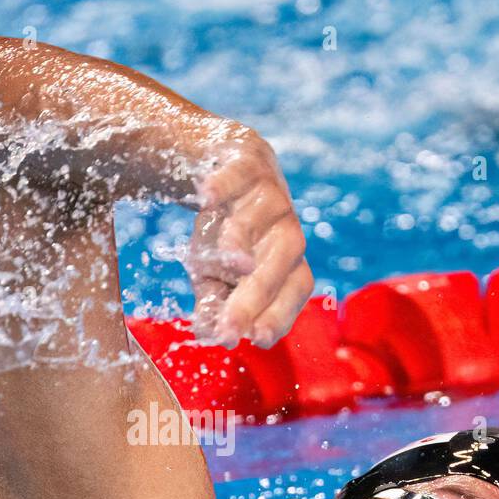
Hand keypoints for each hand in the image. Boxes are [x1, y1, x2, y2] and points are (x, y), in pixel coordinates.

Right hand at [186, 131, 312, 348]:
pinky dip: (222, 184)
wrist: (223, 161)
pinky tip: (204, 197)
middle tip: (230, 328)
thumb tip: (206, 334)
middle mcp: (285, 227)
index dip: (279, 313)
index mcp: (286, 258)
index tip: (257, 339)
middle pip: (280, 261)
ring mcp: (269, 192)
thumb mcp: (213, 272)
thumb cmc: (223, 230)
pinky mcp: (246, 160)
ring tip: (229, 264)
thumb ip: (212, 302)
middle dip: (255, 295)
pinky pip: (237, 173)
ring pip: (258, 219)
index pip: (294, 289)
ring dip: (242, 240)